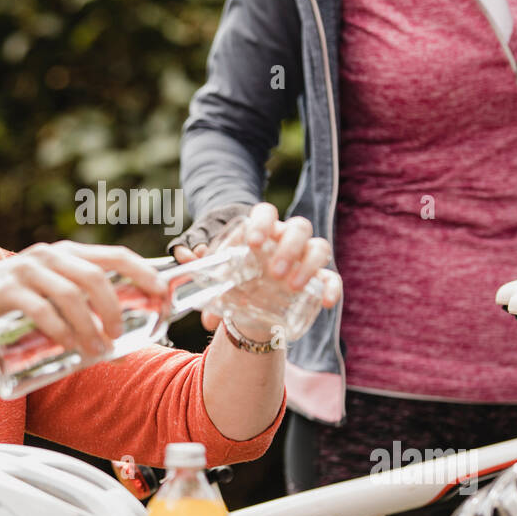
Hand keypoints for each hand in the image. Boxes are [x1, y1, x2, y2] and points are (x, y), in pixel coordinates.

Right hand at [0, 242, 166, 359]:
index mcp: (69, 253)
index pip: (116, 255)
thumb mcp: (52, 295)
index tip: (163, 295)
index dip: (144, 273)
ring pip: (70, 296)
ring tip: (98, 351)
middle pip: (95, 277)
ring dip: (89, 327)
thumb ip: (82, 310)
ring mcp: (27, 270)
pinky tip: (71, 347)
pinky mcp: (7, 290)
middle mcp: (51, 255)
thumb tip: (122, 347)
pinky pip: (41, 310)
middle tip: (119, 336)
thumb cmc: (17, 301)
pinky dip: (61, 331)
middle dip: (114, 309)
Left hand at [170, 202, 341, 335]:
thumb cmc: (236, 279)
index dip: (262, 223)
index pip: (265, 212)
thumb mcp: (219, 275)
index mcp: (262, 231)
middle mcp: (287, 239)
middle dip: (288, 247)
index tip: (252, 242)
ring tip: (292, 287)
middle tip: (273, 272)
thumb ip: (203, 274)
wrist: (252, 302)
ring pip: (319, 247)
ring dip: (308, 265)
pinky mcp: (320, 279)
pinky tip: (327, 303)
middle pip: (298, 227)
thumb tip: (184, 272)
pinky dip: (332, 288)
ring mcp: (306, 258)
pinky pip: (332, 278)